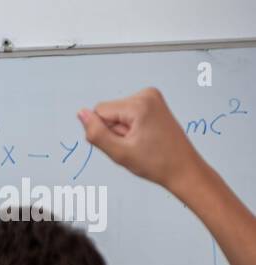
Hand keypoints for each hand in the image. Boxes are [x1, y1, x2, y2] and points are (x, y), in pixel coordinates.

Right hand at [78, 87, 202, 191]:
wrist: (183, 169)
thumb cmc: (158, 163)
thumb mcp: (119, 152)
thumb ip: (96, 133)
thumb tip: (81, 114)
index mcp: (140, 103)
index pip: (99, 111)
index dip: (105, 132)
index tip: (124, 142)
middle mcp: (147, 95)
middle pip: (109, 112)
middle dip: (115, 131)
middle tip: (134, 145)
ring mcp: (152, 98)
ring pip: (117, 115)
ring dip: (123, 132)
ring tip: (141, 143)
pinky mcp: (153, 104)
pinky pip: (127, 115)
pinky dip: (131, 129)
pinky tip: (144, 138)